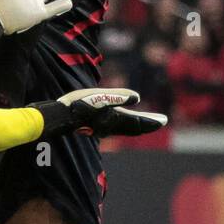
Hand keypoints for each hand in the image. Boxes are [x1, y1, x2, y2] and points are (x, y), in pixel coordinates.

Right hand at [33, 88, 168, 137]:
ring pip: (126, 127)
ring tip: (147, 121)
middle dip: (148, 123)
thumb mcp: (99, 97)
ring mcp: (103, 127)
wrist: (58, 117)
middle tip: (162, 121)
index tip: (165, 121)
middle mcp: (111, 126)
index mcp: (114, 119)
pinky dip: (126, 124)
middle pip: (134, 127)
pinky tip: (123, 119)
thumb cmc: (78, 105)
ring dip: (138, 124)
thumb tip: (137, 97)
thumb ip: (118, 96)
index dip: (151, 121)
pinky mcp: (96, 124)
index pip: (137, 122)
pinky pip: (117, 126)